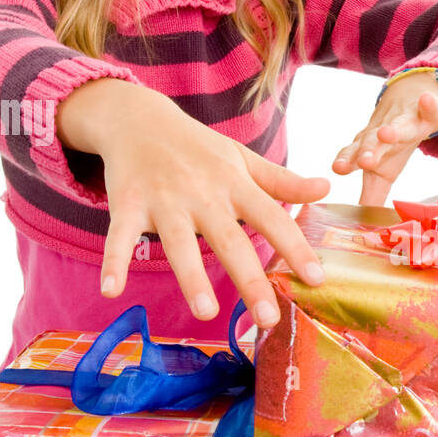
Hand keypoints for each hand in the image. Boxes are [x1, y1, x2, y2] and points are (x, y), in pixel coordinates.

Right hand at [57, 79, 330, 328]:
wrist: (138, 117)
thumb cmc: (198, 148)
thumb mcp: (241, 159)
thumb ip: (281, 181)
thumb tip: (326, 188)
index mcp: (235, 185)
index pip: (273, 219)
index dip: (296, 248)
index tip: (317, 280)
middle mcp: (203, 194)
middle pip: (231, 241)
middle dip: (250, 280)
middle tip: (268, 319)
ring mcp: (164, 201)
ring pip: (179, 244)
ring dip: (191, 277)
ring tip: (206, 311)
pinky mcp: (127, 204)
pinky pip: (120, 237)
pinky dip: (113, 261)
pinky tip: (110, 291)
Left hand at [332, 72, 437, 205]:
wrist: (411, 104)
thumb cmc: (391, 146)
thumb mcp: (381, 173)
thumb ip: (371, 198)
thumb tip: (364, 229)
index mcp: (369, 149)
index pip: (354, 155)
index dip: (347, 161)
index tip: (339, 168)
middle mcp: (383, 135)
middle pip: (373, 142)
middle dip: (368, 151)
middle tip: (364, 161)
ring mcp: (406, 122)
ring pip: (398, 127)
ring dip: (392, 131)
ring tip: (386, 133)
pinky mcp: (428, 113)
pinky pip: (430, 108)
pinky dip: (428, 104)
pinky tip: (426, 101)